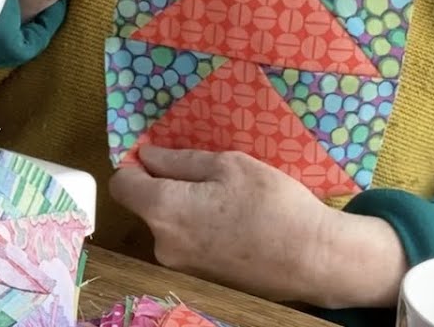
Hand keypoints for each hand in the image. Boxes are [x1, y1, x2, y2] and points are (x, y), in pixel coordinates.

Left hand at [109, 146, 407, 308]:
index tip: (161, 157)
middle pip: (147, 204)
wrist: (312, 259)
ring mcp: (180, 265)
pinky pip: (188, 242)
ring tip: (230, 200)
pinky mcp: (200, 277)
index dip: (137, 166)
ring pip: (170, 223)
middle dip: (169, 186)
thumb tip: (145, 156)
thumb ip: (179, 160)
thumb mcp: (228, 165)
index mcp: (162, 210)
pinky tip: (236, 223)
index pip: (121, 184)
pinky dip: (202, 229)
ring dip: (188, 208)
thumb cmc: (272, 203)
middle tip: (212, 176)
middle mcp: (161, 243)